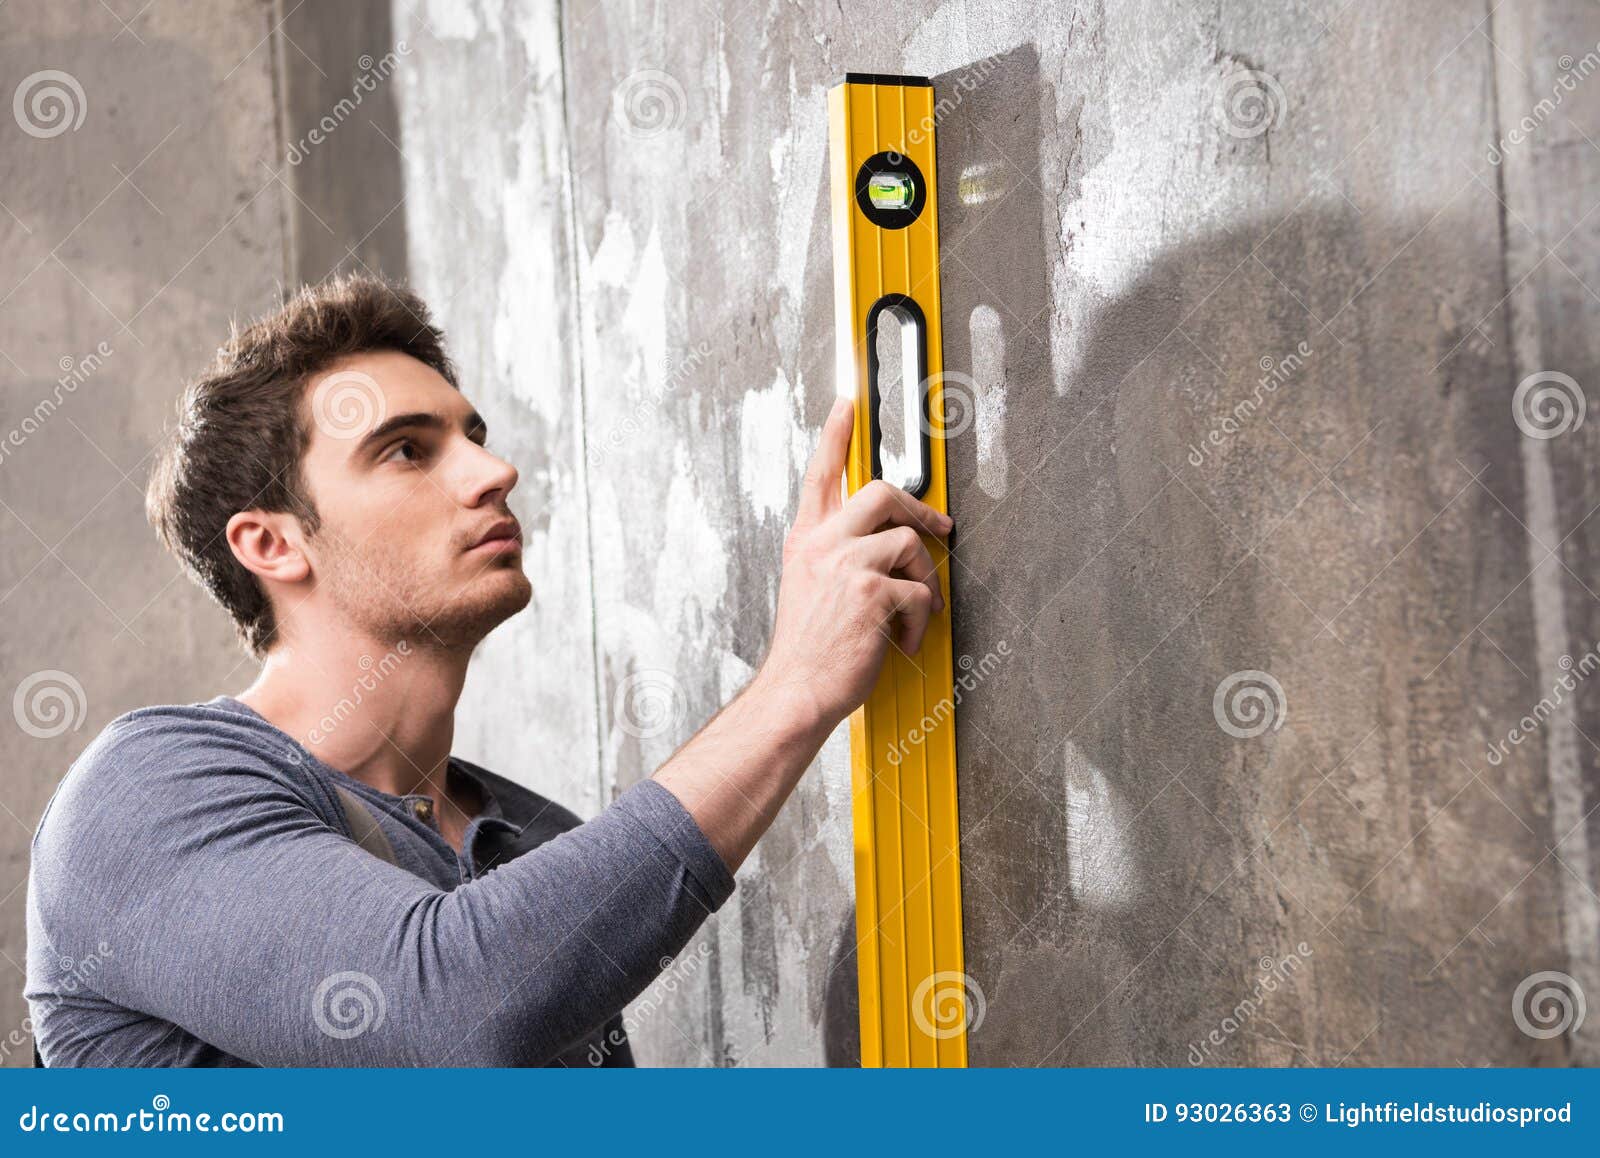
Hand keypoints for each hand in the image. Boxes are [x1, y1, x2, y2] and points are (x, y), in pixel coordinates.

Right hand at [756, 396, 951, 730]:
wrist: (796, 690)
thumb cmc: (805, 650)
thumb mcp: (806, 588)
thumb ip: (833, 557)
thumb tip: (880, 544)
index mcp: (805, 541)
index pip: (821, 473)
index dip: (835, 433)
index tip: (848, 403)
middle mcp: (822, 545)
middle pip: (880, 490)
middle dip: (918, 507)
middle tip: (938, 527)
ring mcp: (846, 565)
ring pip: (909, 541)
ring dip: (924, 577)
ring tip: (914, 608)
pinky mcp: (871, 592)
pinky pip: (919, 590)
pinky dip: (919, 619)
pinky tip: (903, 638)